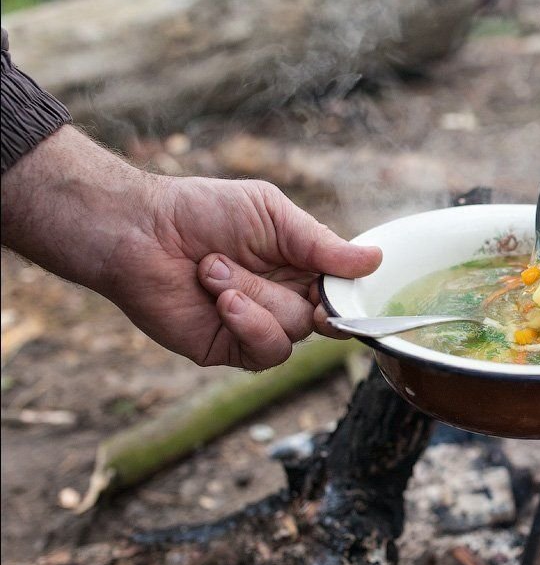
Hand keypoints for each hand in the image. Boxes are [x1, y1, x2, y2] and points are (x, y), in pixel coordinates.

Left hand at [1, 126, 380, 369]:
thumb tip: (375, 259)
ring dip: (257, 296)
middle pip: (326, 316)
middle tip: (277, 273)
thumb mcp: (273, 214)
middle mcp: (284, 298)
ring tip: (213, 269)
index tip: (343, 288)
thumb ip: (322, 243)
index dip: (349, 295)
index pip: (343, 292)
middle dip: (297, 291)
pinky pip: (267, 352)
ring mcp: (258, 326)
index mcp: (301, 265)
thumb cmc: (202, 212)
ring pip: (295, 331)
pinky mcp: (230, 348)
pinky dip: (251, 324)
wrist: (140, 233)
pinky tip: (224, 301)